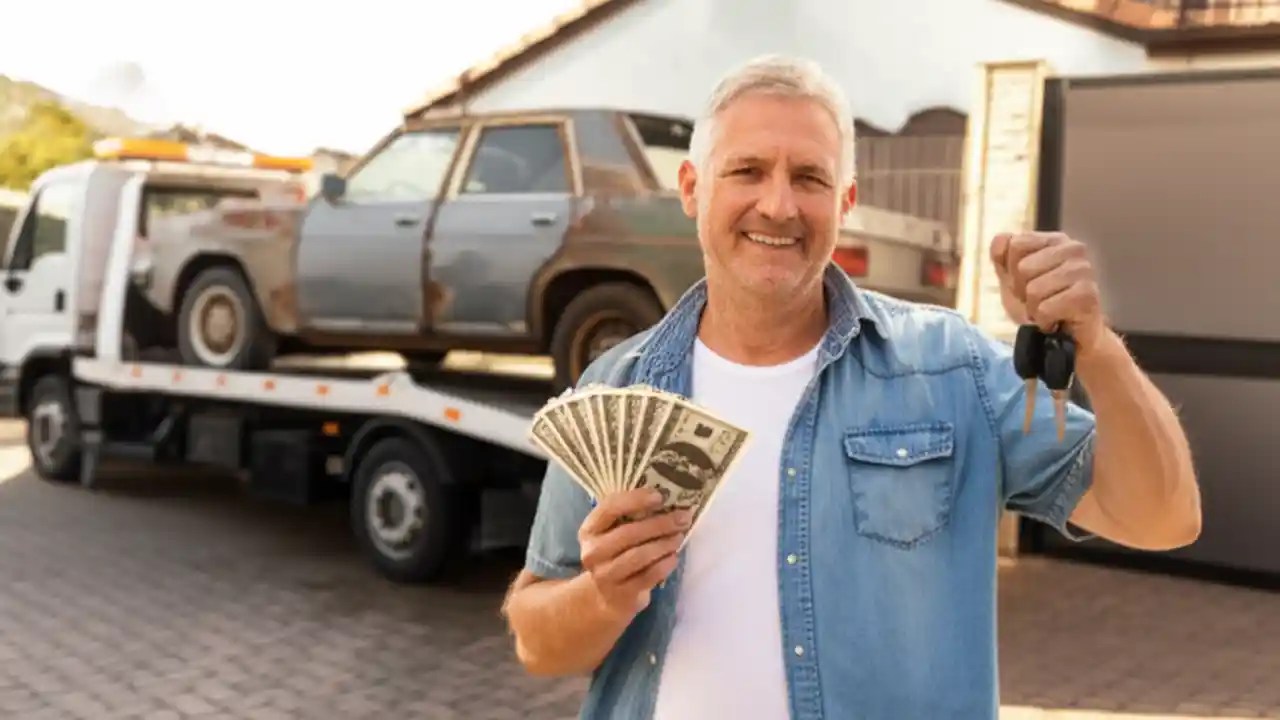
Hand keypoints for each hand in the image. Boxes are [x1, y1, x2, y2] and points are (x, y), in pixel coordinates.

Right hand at [578, 488, 688, 616]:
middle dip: (660, 524)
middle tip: (683, 517)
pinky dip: (664, 565)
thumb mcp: (614, 533)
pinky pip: (648, 576)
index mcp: (589, 530)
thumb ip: (631, 515)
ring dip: (664, 544)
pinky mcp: (621, 594)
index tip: (660, 495)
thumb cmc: (617, 554)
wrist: (607, 596)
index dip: (635, 499)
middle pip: (628, 533)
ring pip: (639, 556)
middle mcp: (593, 552)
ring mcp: (605, 575)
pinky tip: (674, 557)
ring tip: (680, 536)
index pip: (609, 508)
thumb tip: (668, 498)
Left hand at [990, 231, 1108, 356]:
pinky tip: (1057, 320)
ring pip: (1033, 290)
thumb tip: (1000, 239)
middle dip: (1023, 292)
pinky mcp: (1088, 295)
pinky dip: (1044, 320)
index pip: (1016, 244)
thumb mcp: (1012, 280)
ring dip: (1034, 309)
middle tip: (1039, 301)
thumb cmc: (1040, 305)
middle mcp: (1073, 249)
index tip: (1025, 284)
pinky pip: (1045, 308)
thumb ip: (1001, 257)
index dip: (1012, 271)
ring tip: (1049, 311)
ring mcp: (1084, 270)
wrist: (1067, 339)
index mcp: (1054, 240)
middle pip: (1023, 267)